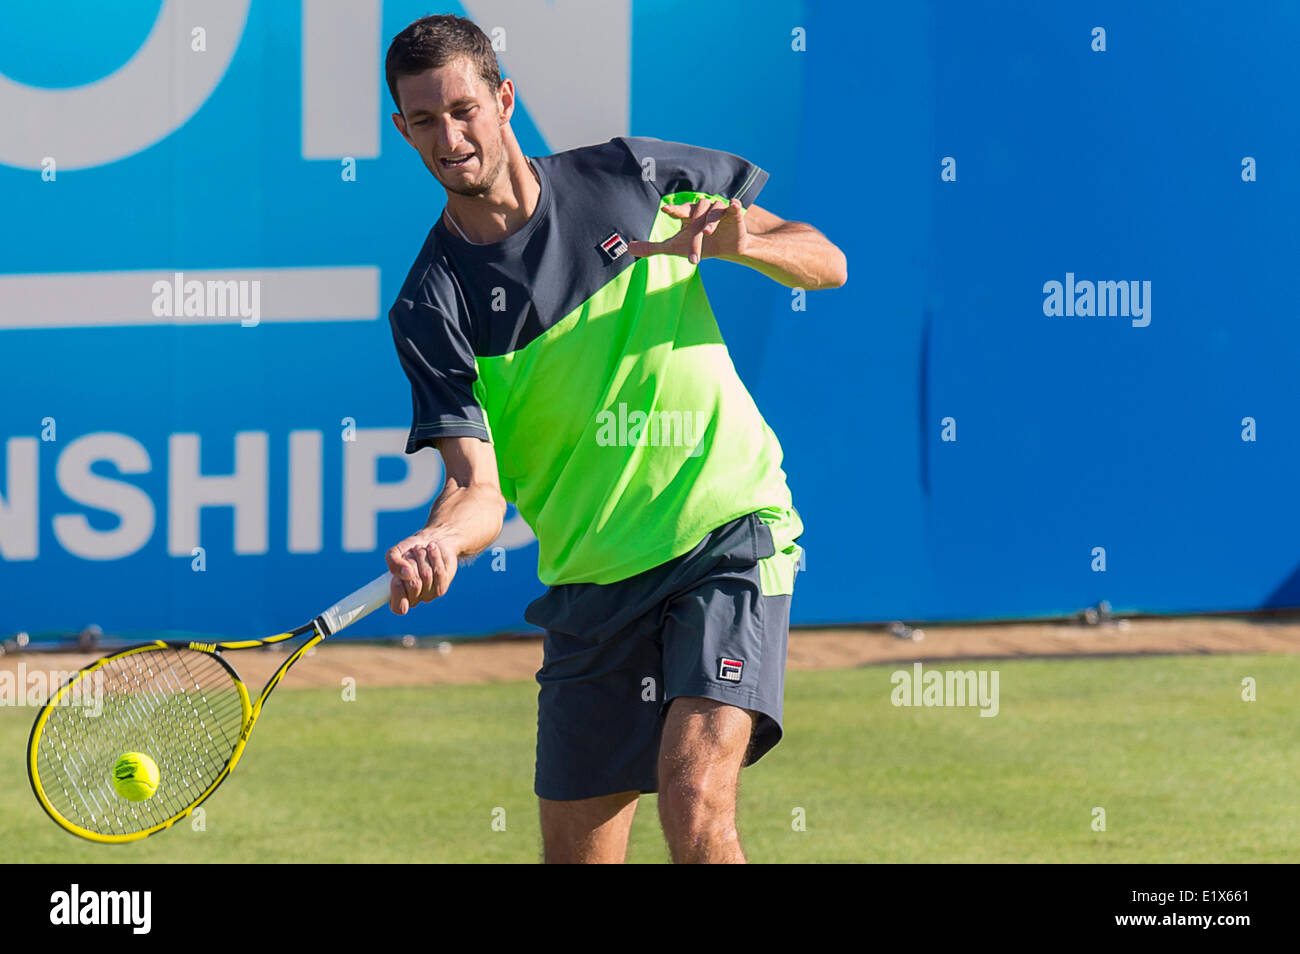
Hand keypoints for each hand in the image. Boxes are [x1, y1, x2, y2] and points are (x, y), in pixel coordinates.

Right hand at [385, 533, 458, 613]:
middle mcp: (413, 598)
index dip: (397, 592)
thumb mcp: (396, 553)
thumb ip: (393, 563)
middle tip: (410, 554)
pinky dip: (434, 556)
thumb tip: (407, 574)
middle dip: (412, 563)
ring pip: (427, 576)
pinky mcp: (442, 588)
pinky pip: (439, 572)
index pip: (397, 607)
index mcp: (397, 595)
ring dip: (422, 556)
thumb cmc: (410, 550)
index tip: (397, 577)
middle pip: (414, 586)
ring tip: (420, 549)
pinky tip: (432, 548)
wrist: (432, 542)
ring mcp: (428, 595)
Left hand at [626, 197, 750, 264]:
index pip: (679, 210)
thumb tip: (628, 248)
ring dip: (711, 221)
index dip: (673, 209)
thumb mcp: (674, 247)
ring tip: (707, 233)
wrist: (725, 248)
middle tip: (691, 252)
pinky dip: (735, 206)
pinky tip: (734, 206)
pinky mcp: (734, 215)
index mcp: (688, 214)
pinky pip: (734, 208)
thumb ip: (653, 247)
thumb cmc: (696, 243)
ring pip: (714, 212)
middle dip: (694, 235)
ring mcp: (719, 211)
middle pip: (696, 217)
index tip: (664, 209)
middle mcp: (702, 209)